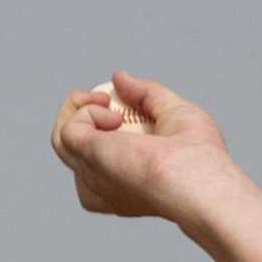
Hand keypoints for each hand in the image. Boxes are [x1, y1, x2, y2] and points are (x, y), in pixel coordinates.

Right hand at [50, 70, 239, 224]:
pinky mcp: (87, 161)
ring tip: (105, 102)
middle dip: (82, 112)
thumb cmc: (199, 158)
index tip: (122, 106)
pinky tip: (112, 115)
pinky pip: (66, 131)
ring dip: (76, 109)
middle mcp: (108, 184)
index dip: (103, 124)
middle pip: (73, 149)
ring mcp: (94, 176)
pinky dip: (84, 112)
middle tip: (107, 99)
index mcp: (130, 178)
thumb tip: (119, 77)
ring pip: (61, 141)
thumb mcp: (175, 112)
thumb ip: (147, 94)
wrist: (198, 177)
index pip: (101, 156)